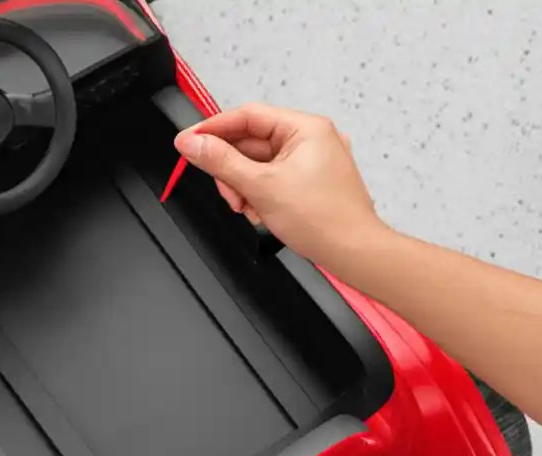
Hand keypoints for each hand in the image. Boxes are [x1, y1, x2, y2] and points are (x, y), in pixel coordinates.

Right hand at [174, 103, 386, 263]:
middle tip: (225, 189)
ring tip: (248, 206)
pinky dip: (259, 193)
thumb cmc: (324, 220)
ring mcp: (312, 161)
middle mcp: (311, 139)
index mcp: (306, 128)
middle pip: (251, 142)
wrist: (353, 252)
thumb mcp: (260, 186)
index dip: (213, 128)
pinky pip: (272, 178)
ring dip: (244, 185)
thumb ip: (220, 162)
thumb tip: (192, 143)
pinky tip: (261, 211)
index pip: (247, 116)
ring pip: (259, 164)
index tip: (188, 141)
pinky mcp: (310, 182)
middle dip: (232, 168)